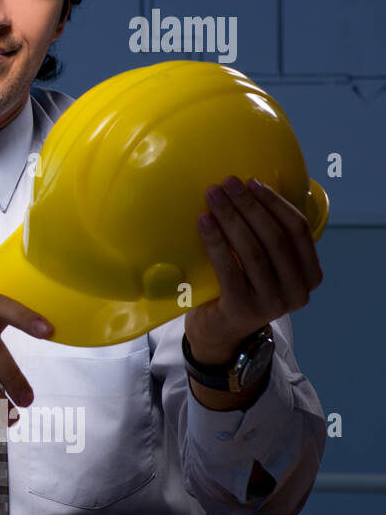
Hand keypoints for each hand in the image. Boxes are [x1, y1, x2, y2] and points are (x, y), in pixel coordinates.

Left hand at [187, 175, 323, 362]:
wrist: (219, 332)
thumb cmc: (240, 288)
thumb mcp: (265, 266)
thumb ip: (269, 240)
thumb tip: (249, 192)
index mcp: (310, 276)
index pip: (298, 230)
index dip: (275, 203)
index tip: (252, 182)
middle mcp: (298, 292)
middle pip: (274, 237)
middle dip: (249, 206)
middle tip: (226, 184)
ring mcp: (272, 303)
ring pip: (252, 250)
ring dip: (230, 218)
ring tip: (213, 196)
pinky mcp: (244, 309)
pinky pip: (229, 267)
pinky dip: (215, 240)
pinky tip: (204, 221)